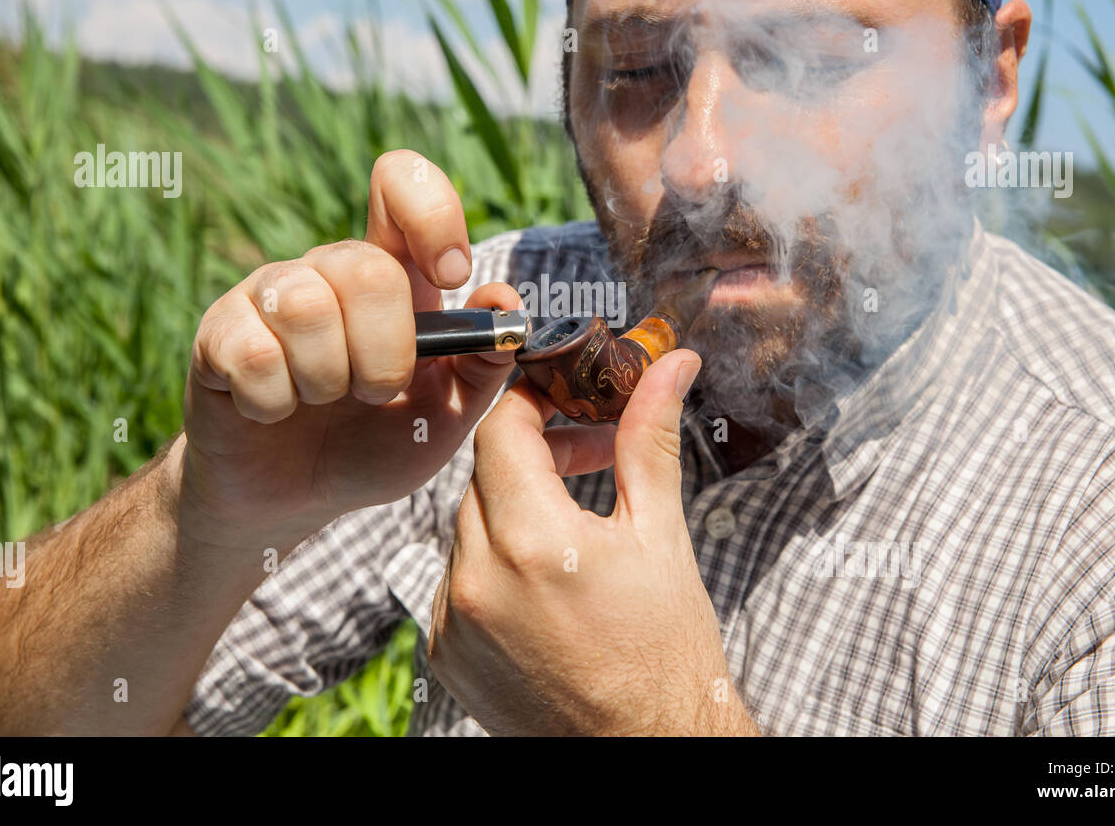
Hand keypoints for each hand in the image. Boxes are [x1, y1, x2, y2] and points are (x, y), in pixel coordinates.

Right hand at [178, 150, 519, 549]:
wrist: (294, 501)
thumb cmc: (373, 446)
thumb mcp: (446, 414)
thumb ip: (483, 363)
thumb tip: (503, 300)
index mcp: (390, 275)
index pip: (399, 184)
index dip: (432, 214)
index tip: (451, 275)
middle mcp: (328, 271)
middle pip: (367, 268)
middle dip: (385, 354)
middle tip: (375, 394)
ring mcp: (267, 297)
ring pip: (307, 307)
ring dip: (328, 380)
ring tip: (322, 403)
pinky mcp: (218, 334)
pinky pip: (253, 354)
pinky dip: (275, 403)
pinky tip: (273, 414)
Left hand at [427, 349, 760, 735]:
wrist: (649, 748)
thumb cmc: (666, 649)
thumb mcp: (660, 533)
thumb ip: (648, 439)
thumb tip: (670, 365)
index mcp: (534, 542)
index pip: (500, 431)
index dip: (532, 401)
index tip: (563, 397)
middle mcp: (478, 580)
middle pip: (484, 477)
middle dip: (534, 456)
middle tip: (587, 455)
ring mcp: (454, 622)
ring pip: (467, 526)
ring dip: (512, 511)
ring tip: (572, 528)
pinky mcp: (445, 654)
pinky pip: (456, 578)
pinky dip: (491, 564)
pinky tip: (541, 580)